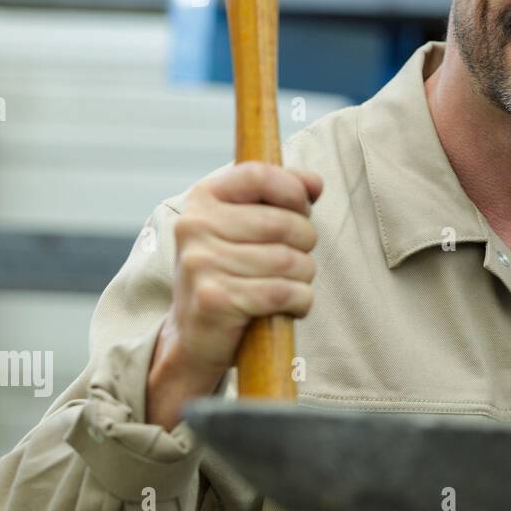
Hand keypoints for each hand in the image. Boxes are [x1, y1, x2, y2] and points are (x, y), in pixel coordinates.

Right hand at [147, 162, 322, 429]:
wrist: (194, 336)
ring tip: (290, 284)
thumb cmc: (231, 274)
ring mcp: (201, 263)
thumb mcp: (248, 228)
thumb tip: (315, 183)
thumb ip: (282, 198)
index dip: (292, 190)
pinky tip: (290, 306)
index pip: (258, 174)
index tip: (302, 209)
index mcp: (203, 199)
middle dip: (306, 243)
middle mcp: (194, 226)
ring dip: (304, 277)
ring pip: (289, 260)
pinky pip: (284, 292)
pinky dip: (300, 301)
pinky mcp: (215, 299)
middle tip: (296, 259)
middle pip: (283, 222)